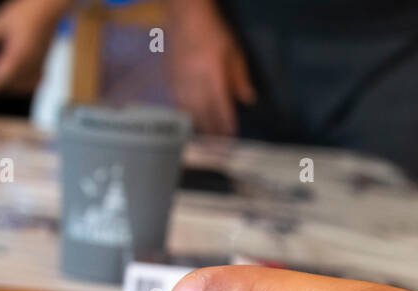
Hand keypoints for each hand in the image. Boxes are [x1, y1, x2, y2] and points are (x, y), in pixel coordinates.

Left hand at [0, 0, 67, 102]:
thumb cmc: (29, 11)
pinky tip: (13, 82)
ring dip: (5, 89)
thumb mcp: (0, 21)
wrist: (50, 7)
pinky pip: (30, 84)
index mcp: (17, 59)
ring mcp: (38, 68)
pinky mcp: (43, 66)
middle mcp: (29, 68)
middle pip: (7, 87)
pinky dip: (19, 86)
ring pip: (19, 88)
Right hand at [164, 0, 255, 135]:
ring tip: (206, 139)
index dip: (226, 124)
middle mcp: (194, 82)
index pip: (221, 107)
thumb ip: (240, 78)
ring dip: (198, 126)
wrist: (185, 16)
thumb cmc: (213, 32)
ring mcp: (179, 81)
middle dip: (212, 131)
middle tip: (220, 147)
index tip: (232, 138)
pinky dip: (185, 114)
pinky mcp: (169, 79)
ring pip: (188, 111)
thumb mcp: (233, 51)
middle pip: (203, 114)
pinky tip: (190, 121)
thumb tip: (248, 100)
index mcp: (212, 75)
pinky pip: (177, 103)